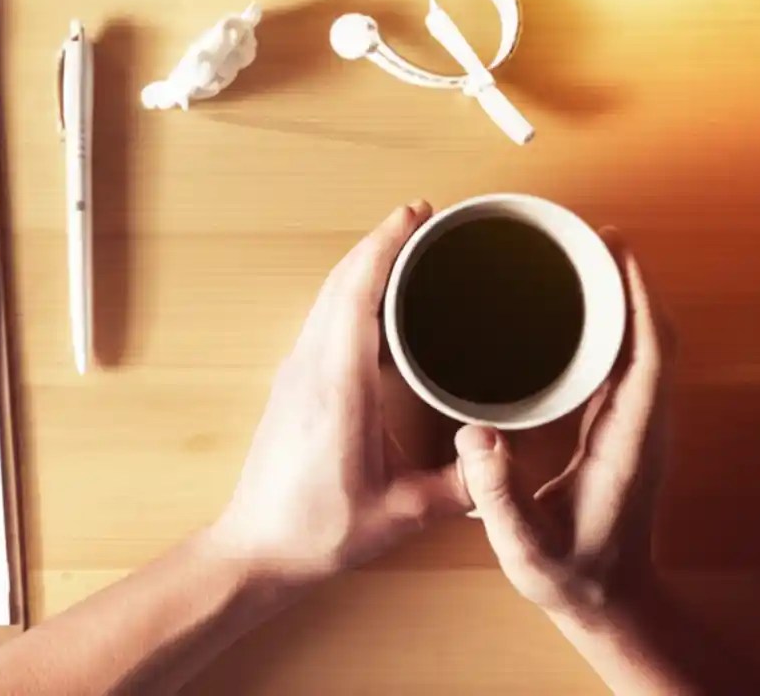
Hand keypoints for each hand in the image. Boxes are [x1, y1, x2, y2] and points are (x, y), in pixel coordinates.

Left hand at [210, 202, 471, 584]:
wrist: (258, 545)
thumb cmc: (319, 529)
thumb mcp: (404, 512)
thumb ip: (461, 483)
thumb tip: (501, 453)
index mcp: (337, 385)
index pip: (357, 293)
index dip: (385, 246)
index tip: (415, 214)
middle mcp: (310, 367)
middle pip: (341, 282)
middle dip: (382, 244)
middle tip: (426, 222)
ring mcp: (295, 372)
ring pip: (327, 298)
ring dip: (363, 267)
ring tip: (408, 252)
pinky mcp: (293, 383)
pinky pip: (322, 319)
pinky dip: (351, 294)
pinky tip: (378, 304)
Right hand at [454, 232, 674, 618]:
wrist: (604, 600)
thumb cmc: (568, 575)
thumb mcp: (524, 546)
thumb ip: (498, 493)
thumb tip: (472, 434)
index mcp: (628, 445)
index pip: (647, 356)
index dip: (637, 300)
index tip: (617, 253)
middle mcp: (642, 426)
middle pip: (652, 336)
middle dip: (631, 281)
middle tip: (592, 236)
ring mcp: (637, 426)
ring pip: (643, 345)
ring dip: (624, 299)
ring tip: (586, 258)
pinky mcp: (623, 428)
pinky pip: (628, 362)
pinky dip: (614, 325)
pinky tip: (582, 311)